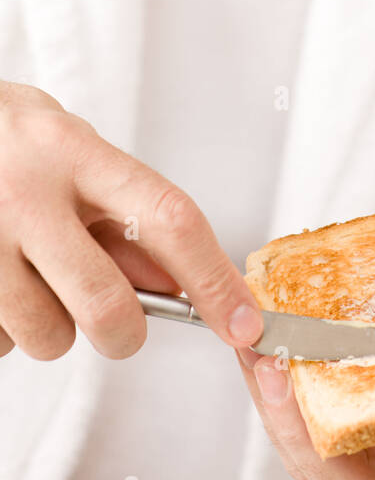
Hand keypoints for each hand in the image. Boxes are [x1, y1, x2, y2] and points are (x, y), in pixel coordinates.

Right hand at [0, 81, 262, 360]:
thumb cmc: (6, 141)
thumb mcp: (70, 152)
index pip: (168, 220)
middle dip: (123, 332)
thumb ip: (121, 212)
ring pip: (46, 337)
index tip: (245, 326)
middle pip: (106, 304)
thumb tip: (178, 287)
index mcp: (73, 150)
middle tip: (116, 322)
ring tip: (30, 279)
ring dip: (51, 330)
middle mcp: (24, 191)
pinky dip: (4, 328)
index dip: (215, 281)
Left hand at [236, 256, 374, 479]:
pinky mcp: (320, 425)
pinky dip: (268, 381)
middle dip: (317, 436)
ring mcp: (360, 450)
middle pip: (359, 475)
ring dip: (280, 407)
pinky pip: (289, 416)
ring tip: (263, 355)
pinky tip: (254, 338)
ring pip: (311, 450)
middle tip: (292, 381)